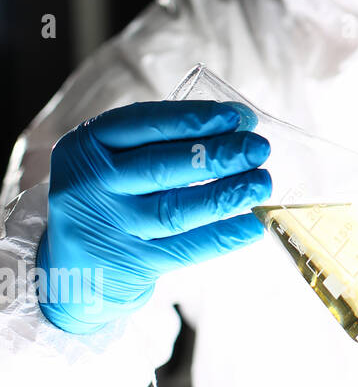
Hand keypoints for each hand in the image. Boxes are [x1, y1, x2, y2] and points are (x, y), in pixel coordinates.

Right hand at [37, 100, 271, 333]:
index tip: (236, 117)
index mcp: (86, 148)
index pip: (142, 125)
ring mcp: (110, 228)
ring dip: (226, 195)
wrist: (67, 269)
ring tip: (261, 183)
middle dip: (217, 156)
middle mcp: (91, 187)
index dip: (192, 119)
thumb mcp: (113, 160)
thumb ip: (165, 139)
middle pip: (161, 167)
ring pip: (175, 210)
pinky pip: (185, 249)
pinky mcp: (132, 264)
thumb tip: (238, 122)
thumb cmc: (109, 197)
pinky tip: (253, 223)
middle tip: (258, 149)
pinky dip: (224, 236)